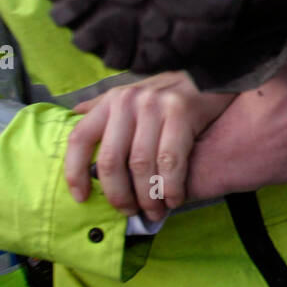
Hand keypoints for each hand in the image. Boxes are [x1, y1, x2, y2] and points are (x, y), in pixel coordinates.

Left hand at [64, 71, 232, 219]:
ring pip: (141, 165)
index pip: (79, 138)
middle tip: (128, 211)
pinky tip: (174, 199)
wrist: (211, 74)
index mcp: (111, 100)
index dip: (74, 172)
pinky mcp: (180, 112)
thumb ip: (105, 106)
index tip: (82, 198)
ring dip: (147, 197)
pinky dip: (171, 187)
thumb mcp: (132, 93)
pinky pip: (170, 161)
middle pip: (111, 160)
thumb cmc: (168, 93)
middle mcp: (128, 101)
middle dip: (118, 194)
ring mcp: (154, 105)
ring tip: (154, 211)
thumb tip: (74, 113)